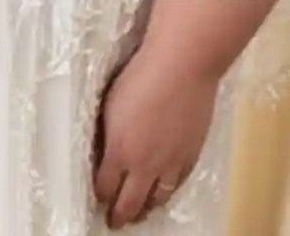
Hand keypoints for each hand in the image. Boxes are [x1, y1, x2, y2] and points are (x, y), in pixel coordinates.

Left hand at [93, 49, 218, 228]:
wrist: (182, 68)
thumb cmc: (142, 78)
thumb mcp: (110, 106)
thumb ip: (108, 134)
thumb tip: (108, 147)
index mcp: (118, 151)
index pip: (105, 186)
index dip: (100, 196)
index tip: (98, 198)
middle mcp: (144, 164)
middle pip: (129, 202)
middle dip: (120, 215)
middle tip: (115, 222)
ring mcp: (170, 162)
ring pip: (157, 198)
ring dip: (146, 209)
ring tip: (140, 214)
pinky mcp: (191, 155)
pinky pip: (178, 184)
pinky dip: (169, 192)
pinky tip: (164, 193)